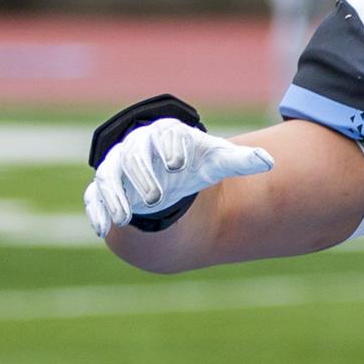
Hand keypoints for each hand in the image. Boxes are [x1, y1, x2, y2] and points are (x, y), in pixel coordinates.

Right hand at [84, 119, 272, 236]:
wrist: (168, 173)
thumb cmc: (193, 163)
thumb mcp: (217, 161)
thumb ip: (240, 161)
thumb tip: (269, 162)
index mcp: (163, 134)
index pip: (163, 135)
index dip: (170, 147)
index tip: (179, 163)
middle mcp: (135, 148)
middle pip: (133, 158)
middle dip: (142, 177)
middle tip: (157, 198)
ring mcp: (116, 168)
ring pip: (109, 179)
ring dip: (115, 198)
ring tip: (125, 219)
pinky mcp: (105, 188)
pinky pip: (94, 198)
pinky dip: (97, 212)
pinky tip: (103, 229)